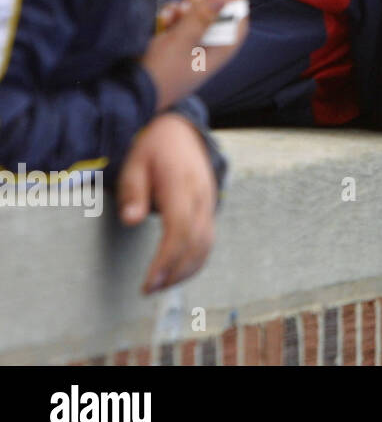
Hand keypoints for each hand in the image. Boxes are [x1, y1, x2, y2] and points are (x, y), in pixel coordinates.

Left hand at [117, 113, 217, 294]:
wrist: (182, 131)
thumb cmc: (154, 149)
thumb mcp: (134, 164)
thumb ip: (133, 192)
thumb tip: (131, 221)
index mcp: (182, 187)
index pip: (179, 231)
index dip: (166, 260)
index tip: (148, 283)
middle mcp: (202, 198)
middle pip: (196, 243)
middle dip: (174, 272)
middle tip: (149, 290)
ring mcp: (210, 203)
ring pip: (206, 245)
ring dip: (186, 270)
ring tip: (161, 285)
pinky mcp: (210, 208)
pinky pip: (208, 239)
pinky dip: (195, 260)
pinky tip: (177, 271)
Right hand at [143, 0, 247, 110]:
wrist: (128, 95)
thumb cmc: (160, 71)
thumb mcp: (181, 41)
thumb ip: (202, 17)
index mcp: (218, 52)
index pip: (238, 22)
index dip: (237, 0)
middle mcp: (206, 49)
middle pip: (214, 16)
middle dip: (202, 4)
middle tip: (189, 2)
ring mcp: (187, 47)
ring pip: (193, 17)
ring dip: (184, 10)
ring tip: (172, 14)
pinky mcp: (170, 45)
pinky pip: (176, 24)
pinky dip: (171, 18)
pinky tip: (162, 19)